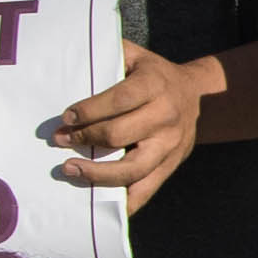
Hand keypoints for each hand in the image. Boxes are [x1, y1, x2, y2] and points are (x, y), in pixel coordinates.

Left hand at [49, 40, 217, 198]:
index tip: (65, 117)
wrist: (198, 95)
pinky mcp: (171, 165)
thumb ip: (109, 55)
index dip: (89, 110)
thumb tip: (70, 60)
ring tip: (71, 170)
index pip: (119, 100)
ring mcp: (170, 145)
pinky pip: (146, 190)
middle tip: (59, 140)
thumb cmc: (154, 74)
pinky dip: (124, 202)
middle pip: (119, 135)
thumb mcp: (136, 56)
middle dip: (84, 139)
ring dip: (96, 174)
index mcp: (155, 84)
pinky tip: (99, 202)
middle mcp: (166, 116)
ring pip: (131, 169)